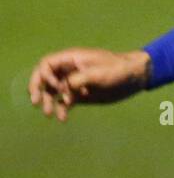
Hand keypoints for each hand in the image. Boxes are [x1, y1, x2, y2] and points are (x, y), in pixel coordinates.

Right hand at [29, 48, 151, 121]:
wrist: (134, 77)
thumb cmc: (118, 70)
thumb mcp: (100, 74)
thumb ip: (81, 79)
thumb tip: (64, 88)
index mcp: (72, 59)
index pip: (47, 64)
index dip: (45, 76)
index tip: (56, 87)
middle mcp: (70, 70)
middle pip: (45, 77)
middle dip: (38, 88)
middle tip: (35, 102)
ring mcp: (75, 83)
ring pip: (54, 92)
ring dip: (49, 102)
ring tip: (49, 114)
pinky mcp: (81, 95)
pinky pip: (65, 102)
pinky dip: (62, 109)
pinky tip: (63, 118)